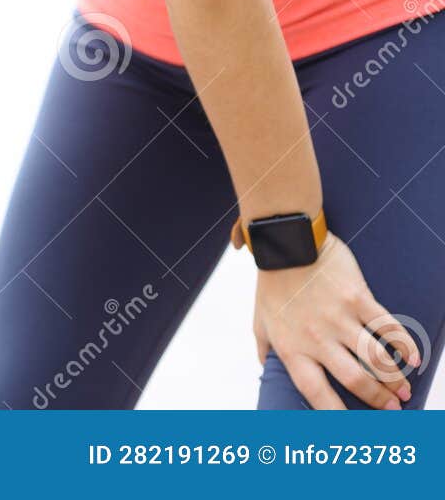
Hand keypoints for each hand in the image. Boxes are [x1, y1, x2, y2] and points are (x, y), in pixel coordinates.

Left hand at [252, 230, 422, 408]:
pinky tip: (413, 359)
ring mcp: (339, 318)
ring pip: (376, 359)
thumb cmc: (272, 284)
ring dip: (394, 379)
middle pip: (355, 381)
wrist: (285, 243)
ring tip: (403, 391)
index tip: (351, 430)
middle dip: (378, 400)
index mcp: (292, 348)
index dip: (335, 415)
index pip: (315, 393)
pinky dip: (405, 346)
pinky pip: (387, 328)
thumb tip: (265, 368)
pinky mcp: (357, 298)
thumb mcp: (259, 320)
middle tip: (393, 410)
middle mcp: (316, 338)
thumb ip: (265, 348)